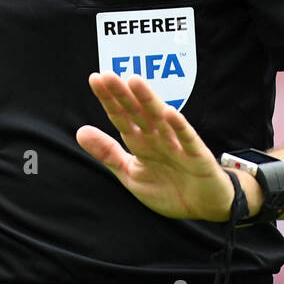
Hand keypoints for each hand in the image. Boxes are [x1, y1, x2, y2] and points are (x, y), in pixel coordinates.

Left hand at [76, 70, 248, 221]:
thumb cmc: (168, 188)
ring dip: (148, 100)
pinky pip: (187, 139)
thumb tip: (80, 131)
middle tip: (108, 75)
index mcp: (141, 142)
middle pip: (138, 112)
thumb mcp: (131, 174)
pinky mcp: (197, 156)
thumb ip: (108, 153)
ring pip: (160, 119)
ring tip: (134, 82)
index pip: (122, 116)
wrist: (204, 207)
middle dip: (123, 94)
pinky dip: (179, 127)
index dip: (109, 99)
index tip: (96, 79)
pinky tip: (169, 113)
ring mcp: (177, 144)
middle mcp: (157, 137)